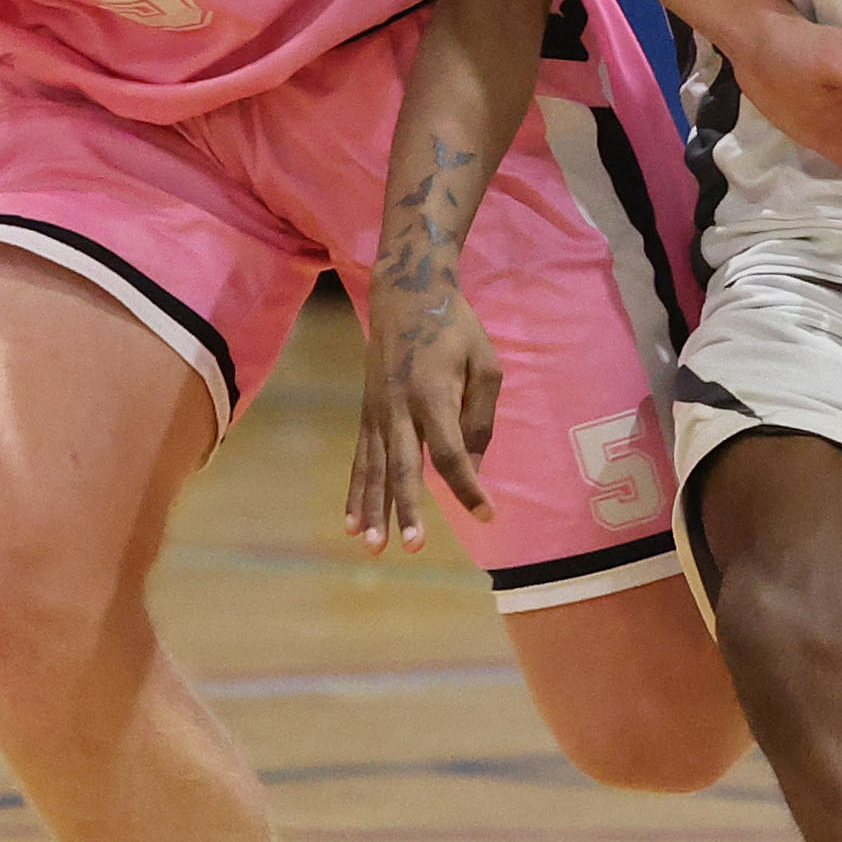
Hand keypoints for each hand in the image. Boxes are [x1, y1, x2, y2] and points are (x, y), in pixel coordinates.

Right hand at [348, 271, 502, 554]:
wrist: (407, 294)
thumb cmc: (456, 329)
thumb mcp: (486, 365)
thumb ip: (480, 418)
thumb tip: (471, 467)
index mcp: (433, 394)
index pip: (450, 452)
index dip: (468, 487)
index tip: (488, 514)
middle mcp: (399, 407)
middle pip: (404, 467)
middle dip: (408, 509)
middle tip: (413, 547)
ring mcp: (377, 412)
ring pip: (375, 470)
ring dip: (374, 510)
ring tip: (374, 548)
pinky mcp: (367, 414)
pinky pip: (361, 460)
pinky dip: (356, 493)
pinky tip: (353, 525)